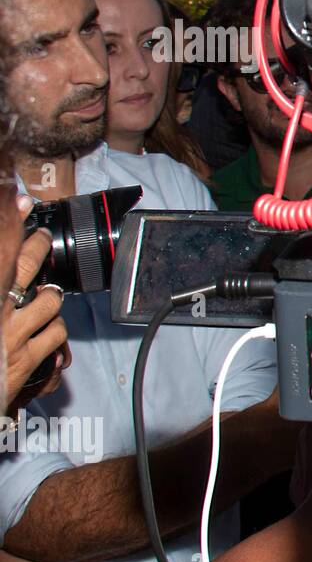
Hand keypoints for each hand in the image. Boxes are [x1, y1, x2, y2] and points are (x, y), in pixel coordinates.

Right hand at [4, 223, 69, 412]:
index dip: (10, 225)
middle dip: (34, 246)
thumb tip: (12, 280)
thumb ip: (1, 288)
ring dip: (48, 296)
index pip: (1, 253)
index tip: (19, 203)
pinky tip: (47, 329)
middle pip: (22, 266)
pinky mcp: (26, 359)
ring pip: (48, 300)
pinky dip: (55, 329)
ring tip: (42, 295)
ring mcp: (10, 335)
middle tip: (38, 236)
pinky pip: (56, 333)